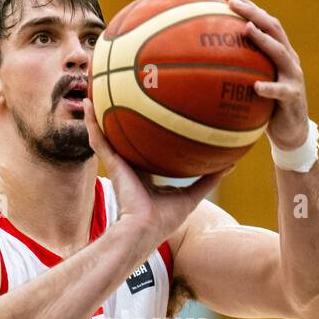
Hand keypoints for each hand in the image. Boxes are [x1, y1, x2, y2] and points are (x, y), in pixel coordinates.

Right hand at [82, 98, 225, 243]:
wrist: (144, 229)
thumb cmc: (165, 220)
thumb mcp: (192, 196)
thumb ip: (209, 179)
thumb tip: (231, 164)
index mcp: (144, 174)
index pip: (144, 150)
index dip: (147, 136)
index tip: (153, 117)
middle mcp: (129, 166)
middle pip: (123, 137)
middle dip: (120, 118)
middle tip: (121, 93)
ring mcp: (117, 164)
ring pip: (105, 133)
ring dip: (99, 114)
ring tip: (96, 90)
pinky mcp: (111, 163)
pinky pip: (98, 139)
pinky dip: (91, 122)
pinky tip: (88, 104)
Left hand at [221, 0, 308, 150]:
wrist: (292, 132)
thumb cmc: (267, 107)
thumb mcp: (252, 83)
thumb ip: (238, 69)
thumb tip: (201, 62)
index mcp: (279, 51)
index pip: (264, 22)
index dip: (247, 6)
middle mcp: (288, 58)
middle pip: (273, 27)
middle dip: (253, 12)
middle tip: (232, 2)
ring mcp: (293, 76)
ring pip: (280, 53)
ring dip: (263, 40)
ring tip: (247, 30)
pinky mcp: (293, 97)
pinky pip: (281, 92)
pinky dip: (269, 88)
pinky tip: (256, 86)